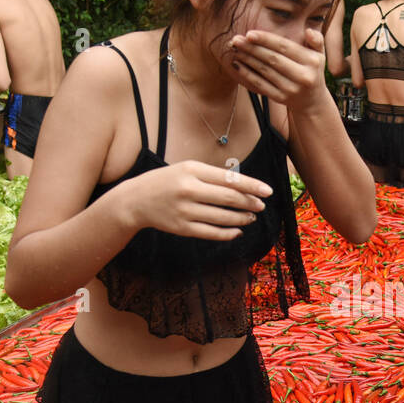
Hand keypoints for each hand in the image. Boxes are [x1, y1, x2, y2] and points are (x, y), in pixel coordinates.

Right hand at [123, 159, 271, 240]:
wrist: (135, 200)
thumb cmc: (167, 181)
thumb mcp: (187, 169)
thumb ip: (212, 175)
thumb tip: (243, 186)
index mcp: (191, 170)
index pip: (229, 179)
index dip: (252, 186)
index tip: (268, 191)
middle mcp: (188, 190)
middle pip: (228, 199)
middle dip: (249, 203)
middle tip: (261, 206)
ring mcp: (185, 211)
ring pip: (223, 218)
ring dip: (241, 218)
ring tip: (251, 217)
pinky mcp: (182, 228)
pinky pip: (212, 233)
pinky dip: (228, 233)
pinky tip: (237, 231)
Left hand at [229, 28, 325, 112]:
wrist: (312, 101)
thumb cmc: (312, 71)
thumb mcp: (320, 55)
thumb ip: (316, 41)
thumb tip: (309, 31)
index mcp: (311, 62)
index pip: (285, 47)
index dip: (266, 39)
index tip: (249, 33)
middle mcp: (302, 76)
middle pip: (272, 59)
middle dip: (252, 48)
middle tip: (236, 40)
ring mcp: (291, 89)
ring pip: (265, 71)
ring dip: (247, 59)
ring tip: (235, 49)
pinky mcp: (280, 98)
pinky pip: (260, 84)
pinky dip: (247, 74)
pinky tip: (237, 64)